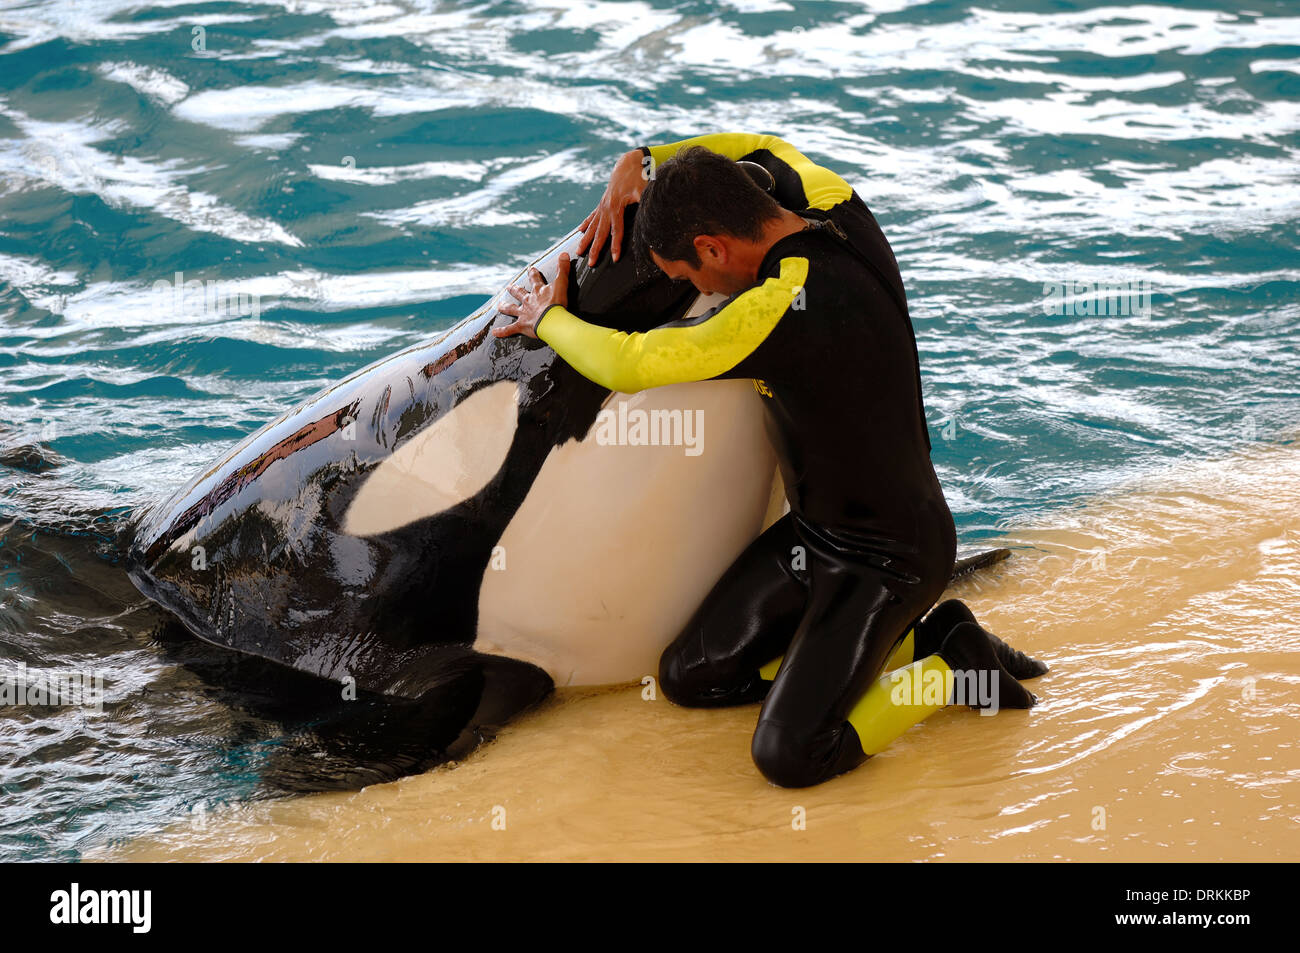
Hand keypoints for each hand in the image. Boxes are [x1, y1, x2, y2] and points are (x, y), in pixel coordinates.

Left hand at [493, 253, 571, 338]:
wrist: (551, 321)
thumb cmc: (557, 304)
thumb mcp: (562, 284)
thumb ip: (563, 269)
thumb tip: (564, 254)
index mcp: (538, 291)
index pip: (535, 279)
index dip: (533, 273)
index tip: (530, 269)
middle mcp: (528, 301)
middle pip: (519, 293)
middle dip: (514, 289)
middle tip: (509, 287)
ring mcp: (523, 313)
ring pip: (511, 309)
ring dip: (505, 308)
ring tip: (499, 307)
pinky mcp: (521, 326)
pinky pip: (510, 329)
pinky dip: (502, 332)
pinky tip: (494, 333)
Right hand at [575, 149, 648, 266]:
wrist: (629, 163)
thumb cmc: (639, 177)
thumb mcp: (644, 189)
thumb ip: (644, 201)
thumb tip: (650, 212)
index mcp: (616, 206)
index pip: (616, 230)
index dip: (616, 245)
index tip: (615, 258)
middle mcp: (606, 207)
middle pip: (600, 232)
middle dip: (595, 249)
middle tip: (591, 263)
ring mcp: (602, 205)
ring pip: (592, 226)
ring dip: (585, 240)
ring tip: (578, 252)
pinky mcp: (602, 203)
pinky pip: (592, 216)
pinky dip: (586, 224)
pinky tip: (580, 232)